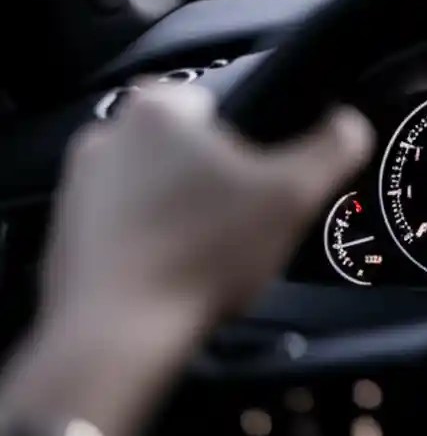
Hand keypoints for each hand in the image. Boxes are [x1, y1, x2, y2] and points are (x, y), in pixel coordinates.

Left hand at [43, 83, 372, 325]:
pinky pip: (125, 230)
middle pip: (188, 149)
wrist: (119, 333)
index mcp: (158, 109)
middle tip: (240, 222)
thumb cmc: (201, 256)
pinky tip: (174, 275)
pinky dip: (150, 247)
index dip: (249, 142)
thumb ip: (335, 147)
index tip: (259, 182)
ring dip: (182, 214)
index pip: (219, 101)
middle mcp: (106, 135)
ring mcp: (77, 187)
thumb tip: (351, 125)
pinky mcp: (65, 233)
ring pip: (156, 189)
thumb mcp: (295, 195)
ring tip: (206, 255)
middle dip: (215, 181)